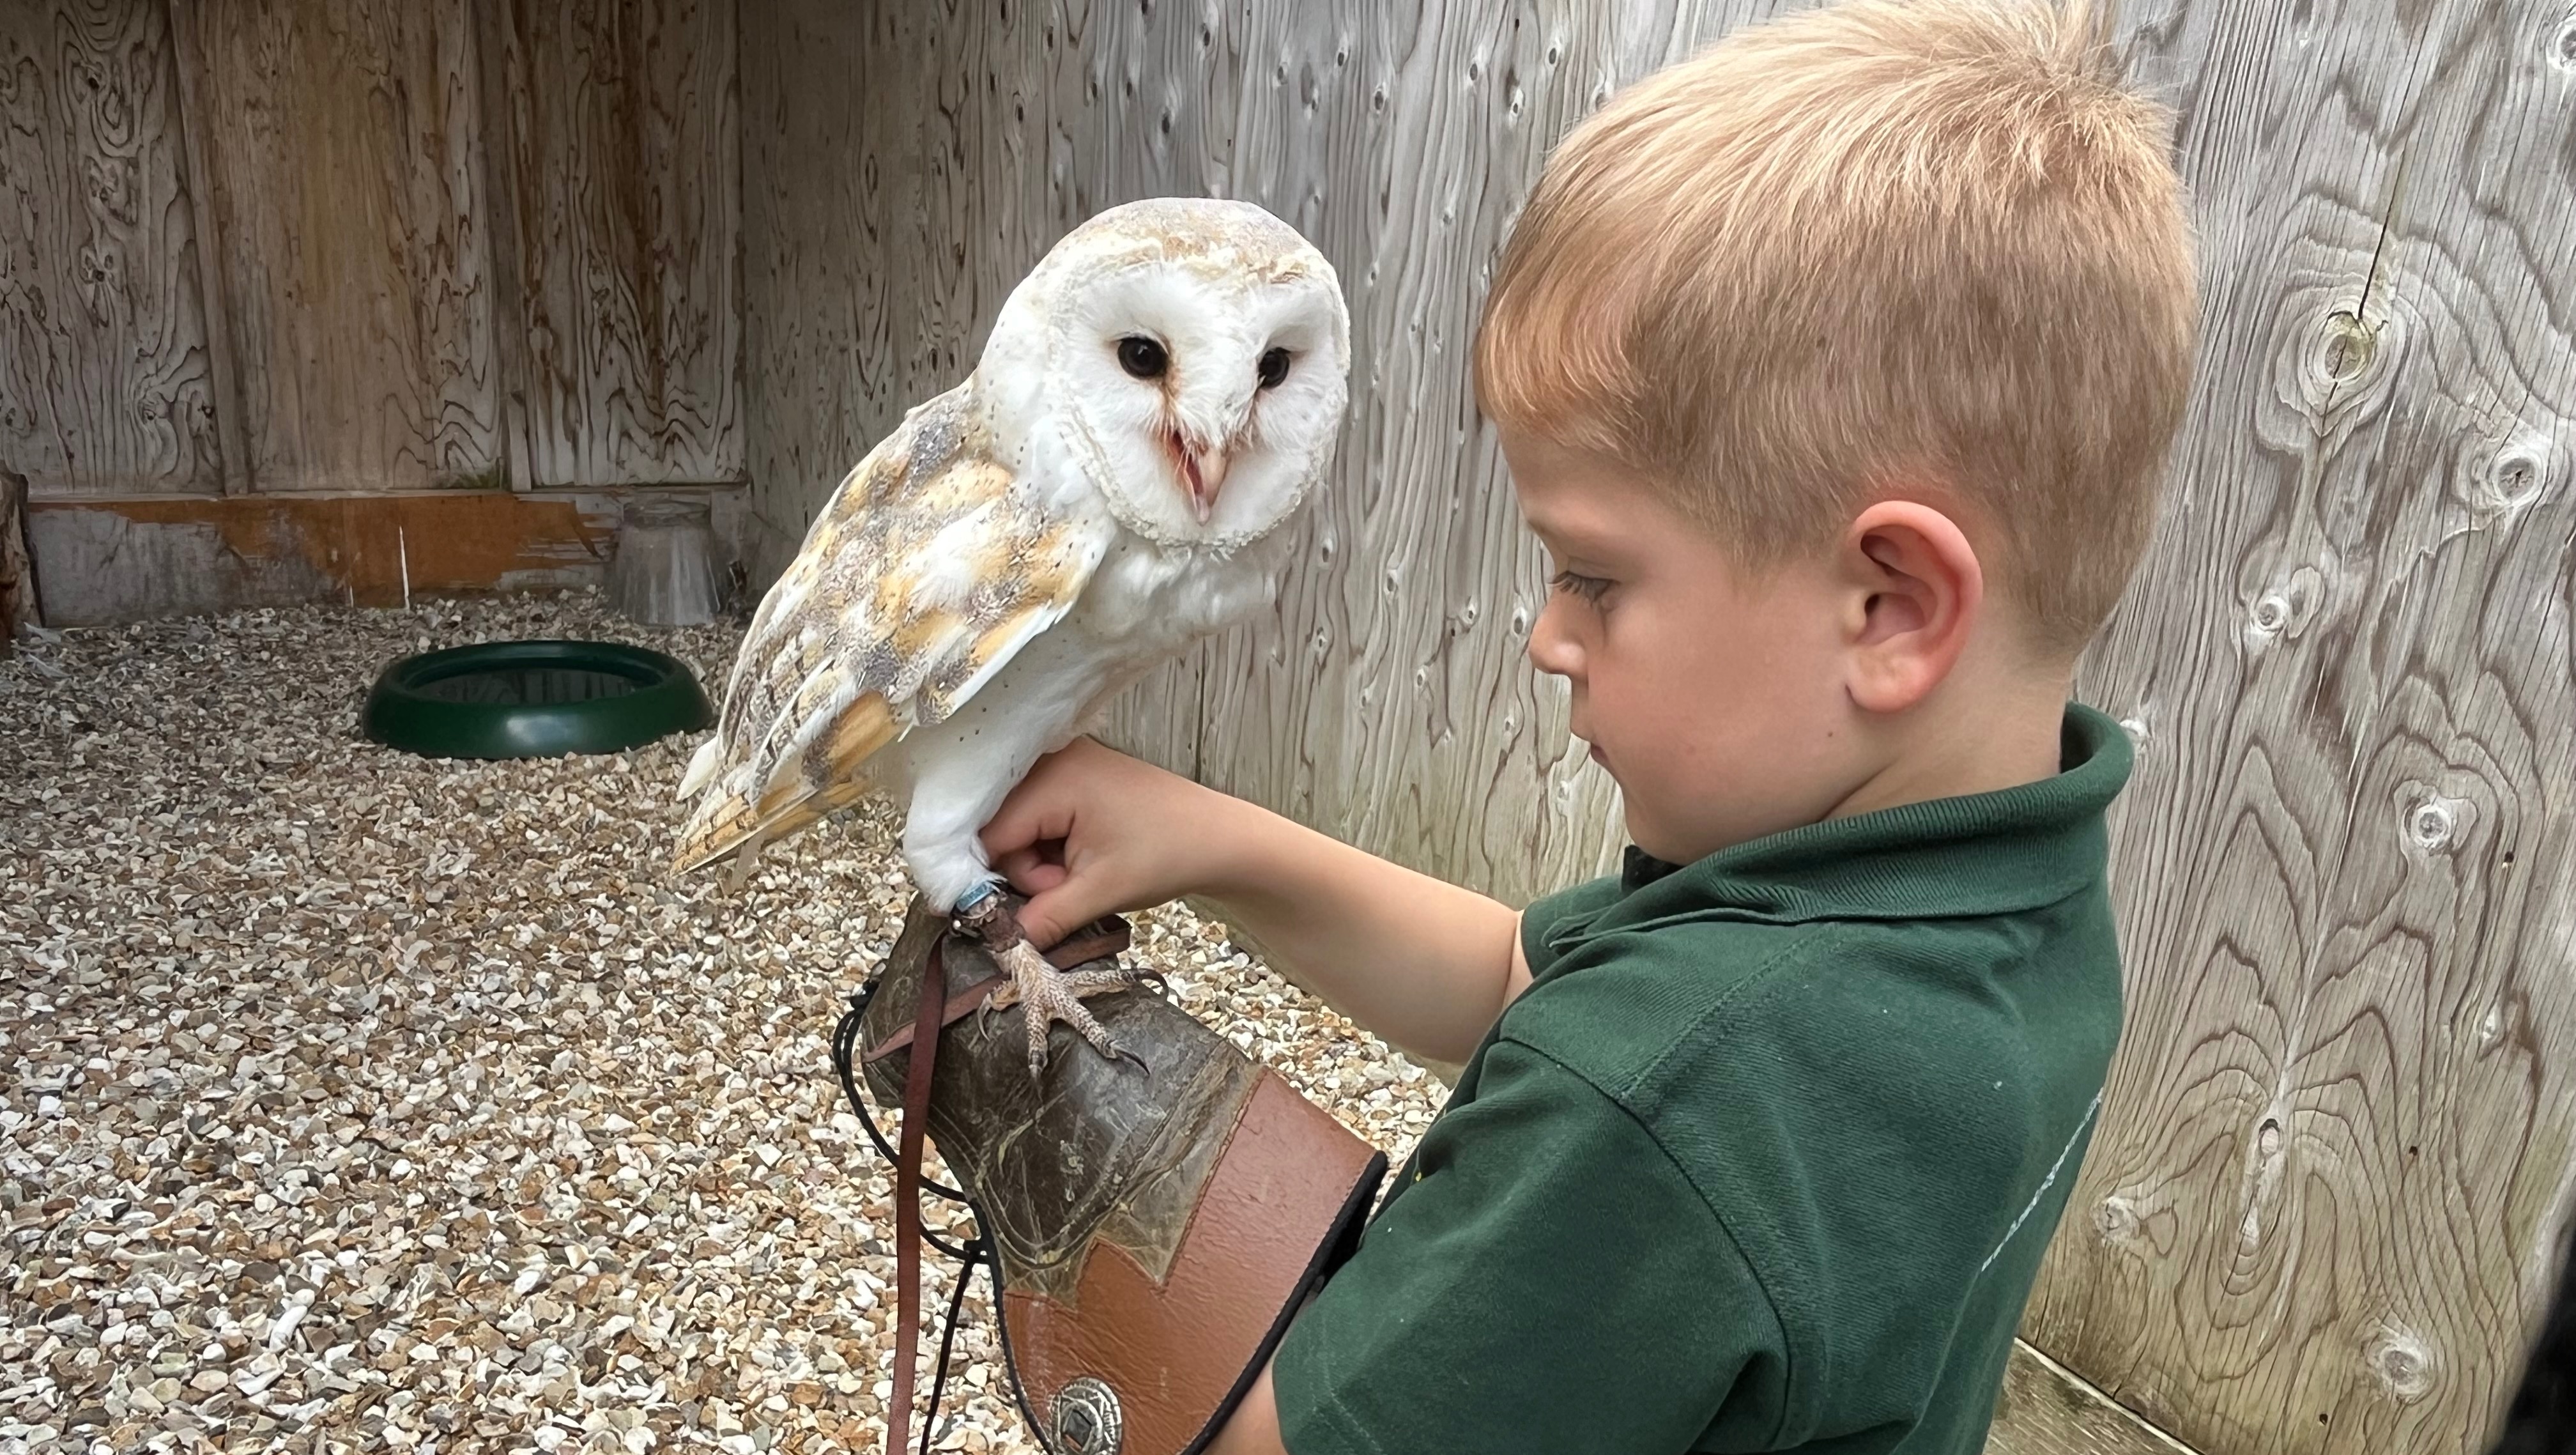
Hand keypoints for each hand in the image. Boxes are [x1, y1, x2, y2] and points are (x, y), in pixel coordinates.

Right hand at [979, 737, 1234, 948]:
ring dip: (1042, 861)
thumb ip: (1046, 916)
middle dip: (1028, 869)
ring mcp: (1065, 763)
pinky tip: (1085, 856)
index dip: (998, 878)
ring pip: (1020, 825)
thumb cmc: (1168, 854)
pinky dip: (1054, 845)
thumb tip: (1002, 942)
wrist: (1220, 838)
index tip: (1022, 908)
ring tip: (1085, 872)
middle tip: (1070, 886)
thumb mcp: (1102, 891)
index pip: (991, 833)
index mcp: (1055, 778)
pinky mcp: (1076, 775)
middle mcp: (1053, 760)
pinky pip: (1040, 815)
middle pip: (1002, 827)